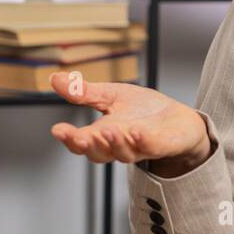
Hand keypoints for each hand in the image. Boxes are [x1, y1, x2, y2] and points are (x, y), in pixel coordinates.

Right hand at [48, 74, 211, 174]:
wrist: (179, 121)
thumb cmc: (143, 111)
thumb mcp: (111, 96)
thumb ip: (85, 92)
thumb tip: (54, 79)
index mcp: (103, 135)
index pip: (81, 142)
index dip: (69, 138)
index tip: (58, 129)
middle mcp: (120, 146)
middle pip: (98, 154)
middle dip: (88, 146)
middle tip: (79, 136)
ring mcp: (142, 148)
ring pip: (124, 154)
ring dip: (115, 143)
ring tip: (108, 130)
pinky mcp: (163, 146)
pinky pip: (151, 147)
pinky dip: (143, 141)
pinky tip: (136, 132)